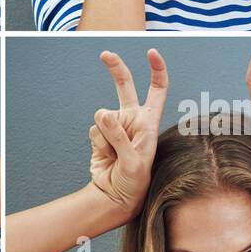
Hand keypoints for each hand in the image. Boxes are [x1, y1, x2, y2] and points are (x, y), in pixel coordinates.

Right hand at [88, 49, 168, 214]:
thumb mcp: (133, 162)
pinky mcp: (99, 135)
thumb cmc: (134, 183)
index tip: (151, 53)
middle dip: (115, 68)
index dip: (156, 70)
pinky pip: (93, 130)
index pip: (157, 90)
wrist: (114, 198)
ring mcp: (114, 127)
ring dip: (105, 136)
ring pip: (102, 116)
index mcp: (150, 122)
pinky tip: (105, 157)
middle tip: (105, 54)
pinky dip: (97, 144)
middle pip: (125, 86)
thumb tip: (102, 112)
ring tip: (114, 156)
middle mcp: (132, 120)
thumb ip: (119, 136)